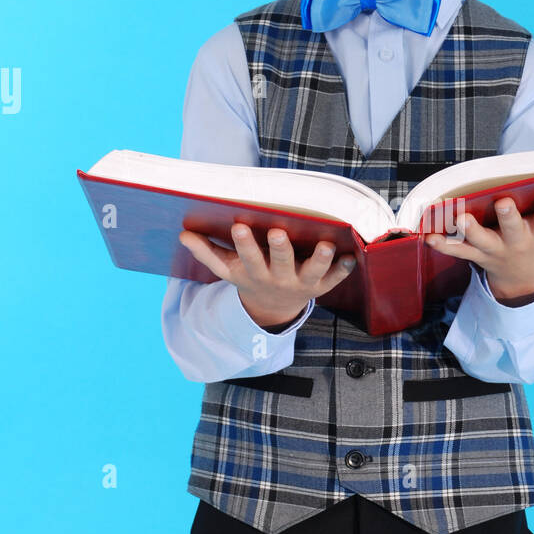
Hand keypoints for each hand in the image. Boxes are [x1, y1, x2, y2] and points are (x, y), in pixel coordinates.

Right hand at [178, 224, 356, 329]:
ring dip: (320, 260)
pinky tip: (351, 255)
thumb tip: (182, 234)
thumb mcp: (227, 268)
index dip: (243, 244)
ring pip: (312, 272)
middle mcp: (278, 278)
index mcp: (254, 272)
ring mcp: (302, 283)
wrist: (273, 308)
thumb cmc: (249, 276)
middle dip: (279, 249)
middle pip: (279, 263)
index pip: (247, 258)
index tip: (239, 226)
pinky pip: (335, 279)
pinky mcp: (321, 285)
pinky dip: (343, 269)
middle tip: (278, 232)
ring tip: (327, 245)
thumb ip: (206, 252)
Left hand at [424, 190, 533, 303]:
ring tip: (459, 217)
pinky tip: (428, 236)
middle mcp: (516, 242)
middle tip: (504, 202)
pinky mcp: (476, 255)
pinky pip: (457, 252)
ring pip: (480, 240)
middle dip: (508, 216)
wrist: (525, 281)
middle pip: (511, 228)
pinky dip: (443, 245)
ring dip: (469, 230)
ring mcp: (494, 250)